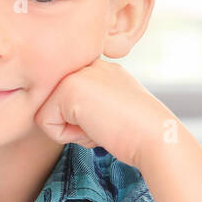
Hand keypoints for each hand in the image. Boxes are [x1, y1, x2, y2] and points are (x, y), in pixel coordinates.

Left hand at [34, 57, 177, 170]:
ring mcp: (76, 73)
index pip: (65, 100)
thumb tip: (54, 114)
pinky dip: (67, 135)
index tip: (111, 120)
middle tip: (105, 124)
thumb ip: (85, 104)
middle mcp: (86, 64)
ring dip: (70, 131)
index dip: (82, 120)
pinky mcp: (68, 88)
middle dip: (73, 125)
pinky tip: (94, 128)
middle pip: (53, 105)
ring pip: (46, 113)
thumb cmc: (136, 133)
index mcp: (98, 68)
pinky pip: (45, 122)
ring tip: (100, 126)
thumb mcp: (109, 109)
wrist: (156, 137)